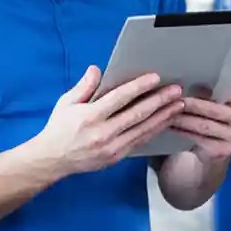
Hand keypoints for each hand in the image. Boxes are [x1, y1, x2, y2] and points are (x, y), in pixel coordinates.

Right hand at [30, 66, 184, 178]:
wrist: (52, 160)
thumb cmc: (59, 128)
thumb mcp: (66, 103)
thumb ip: (84, 86)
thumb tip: (97, 69)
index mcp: (89, 116)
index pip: (119, 98)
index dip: (139, 87)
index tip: (155, 78)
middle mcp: (102, 133)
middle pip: (137, 114)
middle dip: (159, 101)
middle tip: (176, 91)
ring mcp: (111, 148)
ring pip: (143, 129)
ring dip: (163, 116)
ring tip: (178, 105)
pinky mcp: (116, 157)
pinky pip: (140, 141)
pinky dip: (155, 131)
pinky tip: (165, 122)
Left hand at [170, 86, 230, 163]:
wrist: (214, 146)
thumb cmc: (213, 115)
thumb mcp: (217, 100)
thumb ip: (211, 90)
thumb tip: (187, 77)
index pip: (226, 91)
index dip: (205, 87)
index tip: (185, 83)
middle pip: (214, 109)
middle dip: (191, 104)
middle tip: (172, 98)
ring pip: (204, 125)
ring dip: (183, 118)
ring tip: (168, 111)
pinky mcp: (224, 151)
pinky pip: (199, 139)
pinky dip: (183, 131)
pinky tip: (171, 125)